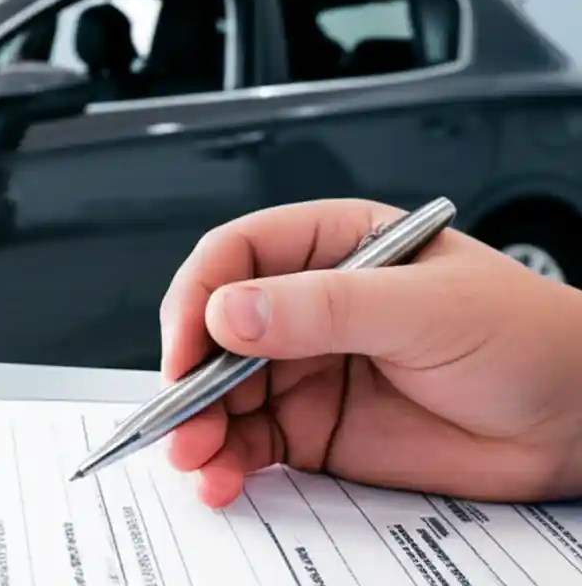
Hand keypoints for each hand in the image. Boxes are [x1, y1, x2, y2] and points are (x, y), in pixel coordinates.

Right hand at [160, 198, 581, 508]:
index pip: (236, 258)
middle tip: (181, 417)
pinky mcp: (315, 430)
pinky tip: (223, 478)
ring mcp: (307, 370)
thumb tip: (229, 312)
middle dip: (189, 376)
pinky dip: (228, 463)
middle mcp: (307, 306)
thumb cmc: (526, 337)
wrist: (578, 423)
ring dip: (199, 426)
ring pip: (223, 393)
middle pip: (215, 332)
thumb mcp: (424, 308)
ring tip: (197, 458)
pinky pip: (252, 444)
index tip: (188, 347)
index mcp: (330, 247)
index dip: (199, 298)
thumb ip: (323, 308)